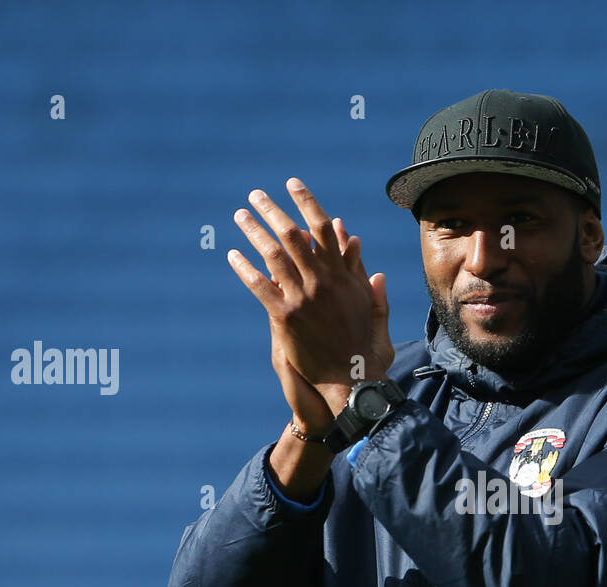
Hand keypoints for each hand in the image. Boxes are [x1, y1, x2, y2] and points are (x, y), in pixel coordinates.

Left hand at [227, 178, 392, 415]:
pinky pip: (260, 286)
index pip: (324, 227)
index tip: (292, 184)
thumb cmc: (366, 349)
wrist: (353, 381)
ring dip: (254, 231)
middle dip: (272, 210)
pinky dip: (244, 268)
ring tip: (240, 216)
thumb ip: (364, 276)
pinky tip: (232, 255)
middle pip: (293, 234)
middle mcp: (322, 281)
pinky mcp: (286, 318)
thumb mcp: (374, 309)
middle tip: (255, 195)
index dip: (307, 202)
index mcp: (343, 276)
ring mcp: (303, 298)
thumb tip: (356, 243)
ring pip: (273, 254)